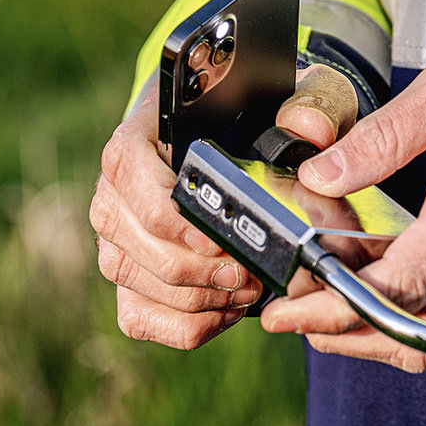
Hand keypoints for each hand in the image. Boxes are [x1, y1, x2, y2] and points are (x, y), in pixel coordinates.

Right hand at [90, 64, 357, 348]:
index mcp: (143, 133)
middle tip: (249, 273)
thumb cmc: (259, 123)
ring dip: (201, 299)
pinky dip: (188, 324)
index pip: (128, 171)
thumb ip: (310, 107)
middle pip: (136, 242)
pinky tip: (226, 307)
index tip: (218, 239)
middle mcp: (116, 187)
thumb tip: (310, 129)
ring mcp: (116, 237)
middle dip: (200, 270)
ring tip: (246, 289)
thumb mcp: (296, 100)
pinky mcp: (128, 277)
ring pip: (138, 284)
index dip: (170, 214)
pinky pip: (141, 318)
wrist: (241, 148)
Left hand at [260, 34, 425, 371]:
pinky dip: (394, 291)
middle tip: (294, 286)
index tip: (288, 309)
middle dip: (338, 321)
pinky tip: (363, 250)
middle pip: (406, 329)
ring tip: (323, 259)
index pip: (400, 289)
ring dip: (364, 308)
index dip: (336, 307)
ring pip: (422, 323)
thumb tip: (323, 172)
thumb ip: (386, 131)